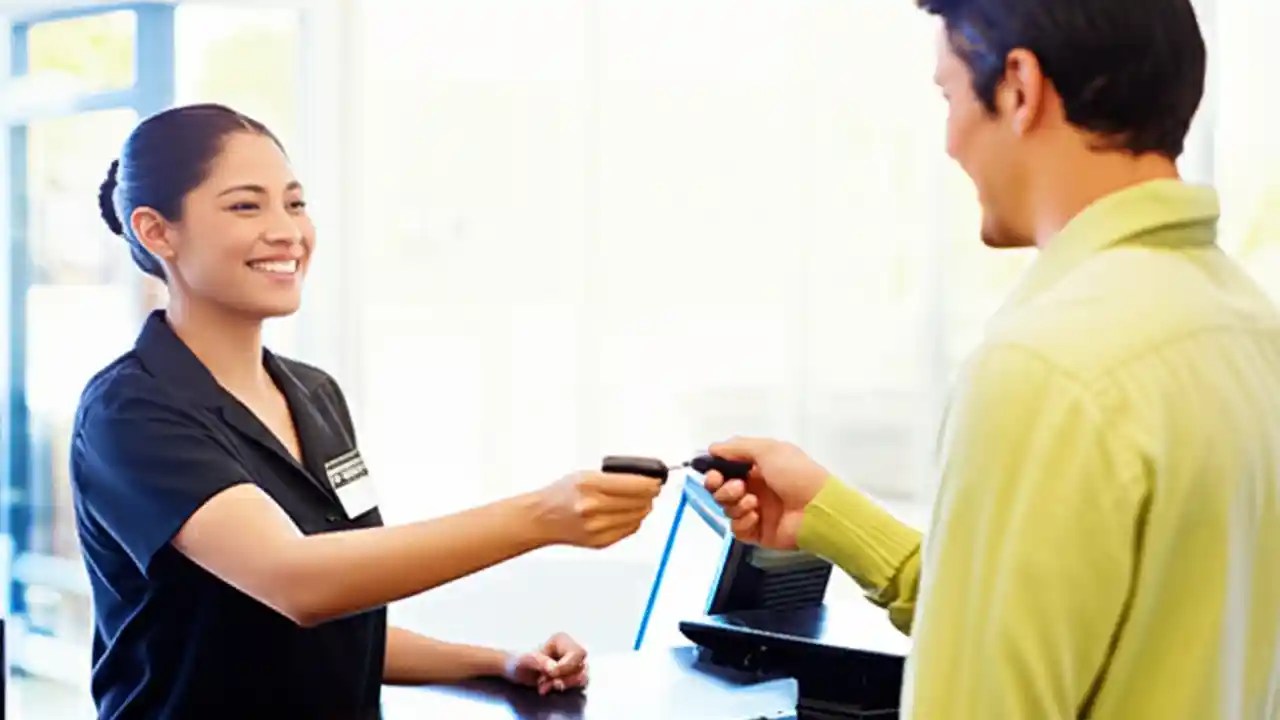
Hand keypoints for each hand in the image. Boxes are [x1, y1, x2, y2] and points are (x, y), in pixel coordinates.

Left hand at [504, 632, 588, 694]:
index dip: (567, 666)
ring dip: (564, 685)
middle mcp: (572, 649)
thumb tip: (554, 669)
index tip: (550, 674)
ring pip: (583, 677)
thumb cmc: (518, 660)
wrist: (513, 670)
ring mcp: (574, 662)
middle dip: (565, 678)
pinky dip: (565, 689)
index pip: (578, 653)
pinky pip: (579, 684)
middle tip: (544, 683)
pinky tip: (549, 688)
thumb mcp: (525, 660)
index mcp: (562, 639)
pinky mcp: (572, 674)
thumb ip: (540, 662)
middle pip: (583, 666)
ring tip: (544, 686)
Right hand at [533, 471, 660, 547]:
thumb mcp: (586, 474)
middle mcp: (593, 507)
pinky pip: (629, 530)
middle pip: (640, 502)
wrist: (543, 517)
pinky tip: (628, 513)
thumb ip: (615, 477)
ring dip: (643, 508)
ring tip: (640, 501)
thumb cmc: (562, 494)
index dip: (652, 483)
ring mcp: (596, 527)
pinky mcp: (600, 541)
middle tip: (651, 489)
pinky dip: (633, 520)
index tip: (657, 481)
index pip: (635, 485)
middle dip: (650, 495)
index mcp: (589, 485)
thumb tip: (645, 480)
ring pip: (638, 517)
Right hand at [702, 437, 830, 549]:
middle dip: (720, 488)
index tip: (713, 472)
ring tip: (752, 501)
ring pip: (727, 509)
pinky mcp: (759, 532)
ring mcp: (757, 511)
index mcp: (758, 467)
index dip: (714, 471)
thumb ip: (737, 447)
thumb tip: (714, 448)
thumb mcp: (768, 449)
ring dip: (734, 503)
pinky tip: (756, 516)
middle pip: (721, 490)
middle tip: (735, 487)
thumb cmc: (799, 475)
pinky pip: (737, 529)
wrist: (818, 509)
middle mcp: (756, 488)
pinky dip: (743, 522)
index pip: (725, 469)